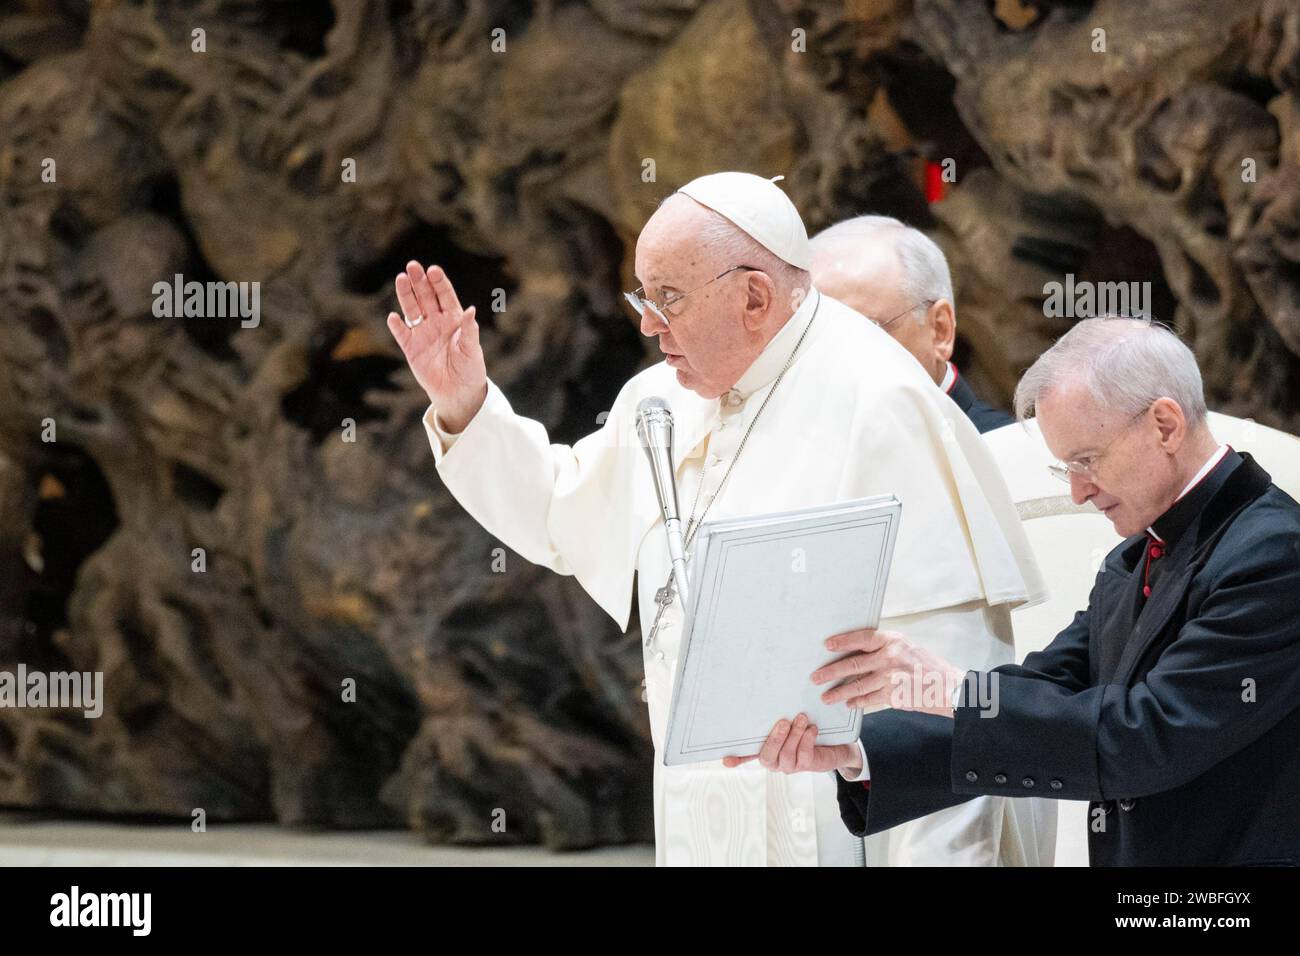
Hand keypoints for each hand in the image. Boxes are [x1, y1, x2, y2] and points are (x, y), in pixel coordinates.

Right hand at [387, 261, 486, 431]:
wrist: (458, 392)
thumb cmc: (470, 369)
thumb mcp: (472, 349)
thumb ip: (469, 330)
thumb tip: (470, 310)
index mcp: (453, 319)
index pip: (445, 295)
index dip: (439, 283)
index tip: (433, 271)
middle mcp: (436, 322)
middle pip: (426, 297)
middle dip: (420, 282)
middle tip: (413, 266)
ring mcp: (422, 333)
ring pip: (412, 310)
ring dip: (406, 295)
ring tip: (401, 278)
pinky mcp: (411, 348)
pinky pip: (402, 334)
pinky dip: (397, 326)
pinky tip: (394, 316)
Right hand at [721, 713, 861, 773]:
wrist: (833, 741)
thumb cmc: (803, 726)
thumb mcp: (788, 720)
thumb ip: (775, 715)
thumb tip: (763, 691)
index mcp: (764, 749)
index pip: (746, 755)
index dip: (737, 759)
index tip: (725, 760)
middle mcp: (774, 760)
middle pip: (767, 757)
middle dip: (775, 739)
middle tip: (783, 722)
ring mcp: (790, 765)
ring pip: (787, 754)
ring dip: (794, 734)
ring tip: (801, 717)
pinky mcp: (807, 765)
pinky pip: (804, 754)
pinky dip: (807, 739)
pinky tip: (812, 728)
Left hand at [812, 627, 965, 717]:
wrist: (949, 687)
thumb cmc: (927, 666)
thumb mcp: (906, 647)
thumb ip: (884, 648)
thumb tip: (857, 651)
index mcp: (892, 641)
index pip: (861, 638)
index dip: (842, 641)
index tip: (826, 645)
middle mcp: (889, 657)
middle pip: (853, 664)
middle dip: (830, 672)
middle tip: (815, 677)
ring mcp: (890, 678)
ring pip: (857, 686)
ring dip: (839, 692)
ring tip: (826, 696)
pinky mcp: (893, 696)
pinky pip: (868, 699)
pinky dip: (857, 702)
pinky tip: (849, 704)